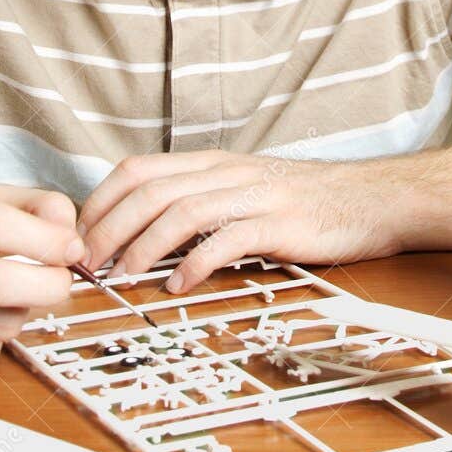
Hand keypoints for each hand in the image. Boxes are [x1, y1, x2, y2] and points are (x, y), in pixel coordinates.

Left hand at [77, 151, 403, 292]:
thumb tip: (143, 233)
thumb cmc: (307, 202)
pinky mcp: (280, 224)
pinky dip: (196, 263)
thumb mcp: (244, 190)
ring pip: (180, 212)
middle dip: (108, 229)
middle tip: (86, 265)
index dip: (99, 201)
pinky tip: (178, 287)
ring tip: (121, 279)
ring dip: (142, 247)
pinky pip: (228, 240)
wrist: (374, 198)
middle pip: (148, 192)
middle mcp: (226, 173)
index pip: (136, 170)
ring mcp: (253, 196)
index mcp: (211, 164)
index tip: (77, 236)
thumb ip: (199, 202)